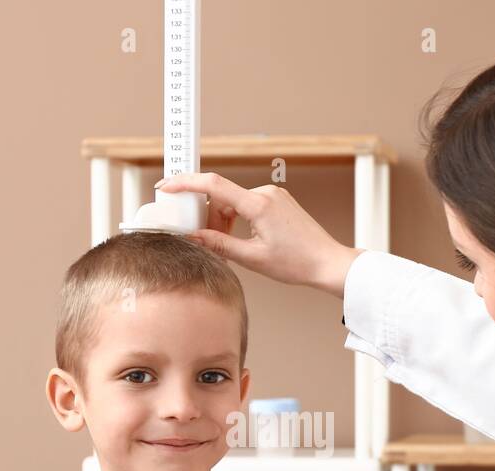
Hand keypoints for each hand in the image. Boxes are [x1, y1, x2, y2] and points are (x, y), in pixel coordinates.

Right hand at [156, 172, 363, 296]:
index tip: (166, 186)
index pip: (213, 185)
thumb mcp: (252, 258)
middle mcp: (266, 193)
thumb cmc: (297, 263)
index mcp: (258, 204)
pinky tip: (244, 239)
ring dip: (224, 221)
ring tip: (232, 247)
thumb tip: (193, 236)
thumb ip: (219, 244)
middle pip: (222, 197)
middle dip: (209, 218)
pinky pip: (248, 204)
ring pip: (234, 202)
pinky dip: (238, 219)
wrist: (328, 263)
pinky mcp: (278, 200)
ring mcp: (274, 194)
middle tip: (207, 242)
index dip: (185, 183)